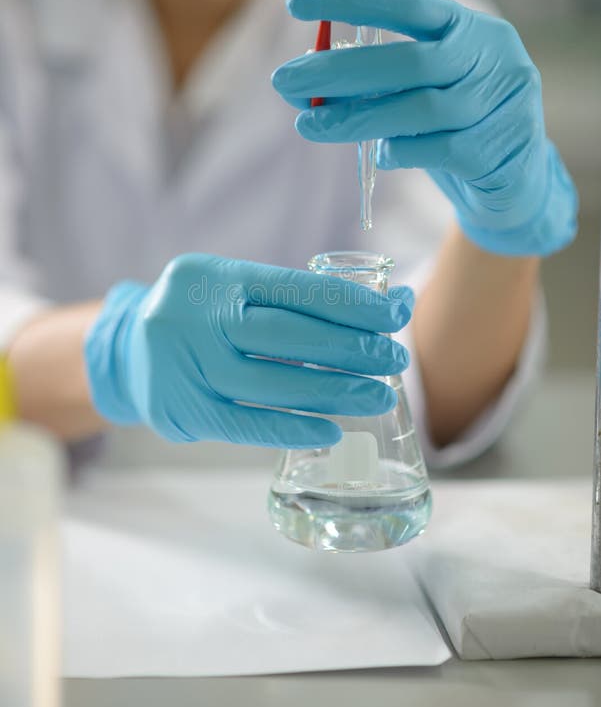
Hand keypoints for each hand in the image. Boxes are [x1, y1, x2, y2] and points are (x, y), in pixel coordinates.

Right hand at [84, 254, 412, 447]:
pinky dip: (291, 429)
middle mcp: (196, 316)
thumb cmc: (203, 318)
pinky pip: (244, 423)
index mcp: (216, 277)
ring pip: (270, 383)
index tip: (394, 316)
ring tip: (375, 396)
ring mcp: (184, 365)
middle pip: (287, 336)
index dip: (351, 305)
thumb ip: (301, 300)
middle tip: (394, 360)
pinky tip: (330, 430)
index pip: (295, 289)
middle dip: (350, 349)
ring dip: (331, 392)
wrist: (127, 349)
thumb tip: (395, 303)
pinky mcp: (180, 410)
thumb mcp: (236, 292)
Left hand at [272, 0, 577, 256]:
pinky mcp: (497, 151)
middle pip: (409, 60)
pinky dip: (399, 152)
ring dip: (355, 118)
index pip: (409, 4)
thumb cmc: (453, 126)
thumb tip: (299, 84)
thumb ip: (369, 82)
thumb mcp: (415, 93)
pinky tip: (379, 157)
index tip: (295, 2)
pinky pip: (437, 150)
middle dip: (338, 70)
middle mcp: (492, 58)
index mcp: (470, 28)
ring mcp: (501, 105)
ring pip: (419, 109)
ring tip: (309, 125)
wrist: (514, 181)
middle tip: (283, 79)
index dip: (352, 1)